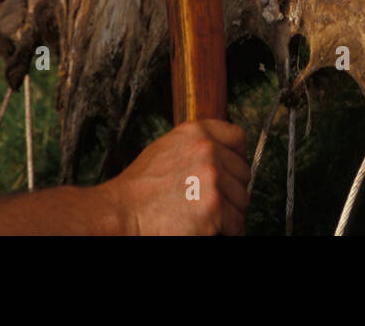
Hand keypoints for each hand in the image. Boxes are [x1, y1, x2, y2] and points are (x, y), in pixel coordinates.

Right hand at [104, 119, 250, 234]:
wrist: (121, 214)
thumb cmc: (139, 189)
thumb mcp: (167, 149)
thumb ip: (196, 147)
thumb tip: (222, 155)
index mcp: (196, 133)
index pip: (237, 137)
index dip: (236, 157)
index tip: (232, 171)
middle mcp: (208, 151)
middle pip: (243, 172)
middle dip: (231, 189)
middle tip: (212, 202)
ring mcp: (213, 179)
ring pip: (242, 199)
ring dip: (229, 211)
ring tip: (205, 216)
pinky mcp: (215, 208)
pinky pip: (237, 223)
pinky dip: (227, 231)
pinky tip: (208, 228)